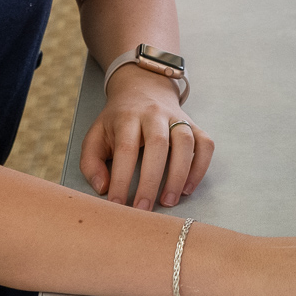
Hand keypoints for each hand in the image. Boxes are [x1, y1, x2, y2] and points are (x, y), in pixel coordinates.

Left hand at [80, 66, 213, 211]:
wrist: (143, 87)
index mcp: (127, 117)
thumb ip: (91, 162)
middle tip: (144, 208)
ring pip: (185, 142)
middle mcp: (154, 114)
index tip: (117, 204)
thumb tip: (103, 187)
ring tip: (169, 201)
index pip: (125, 149)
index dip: (121, 179)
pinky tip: (188, 188)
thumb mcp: (95, 135)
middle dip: (151, 180)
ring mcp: (177, 117)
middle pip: (157, 144)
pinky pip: (205, 144)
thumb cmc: (117, 120)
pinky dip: (200, 167)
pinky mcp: (194, 125)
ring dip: (179, 174)